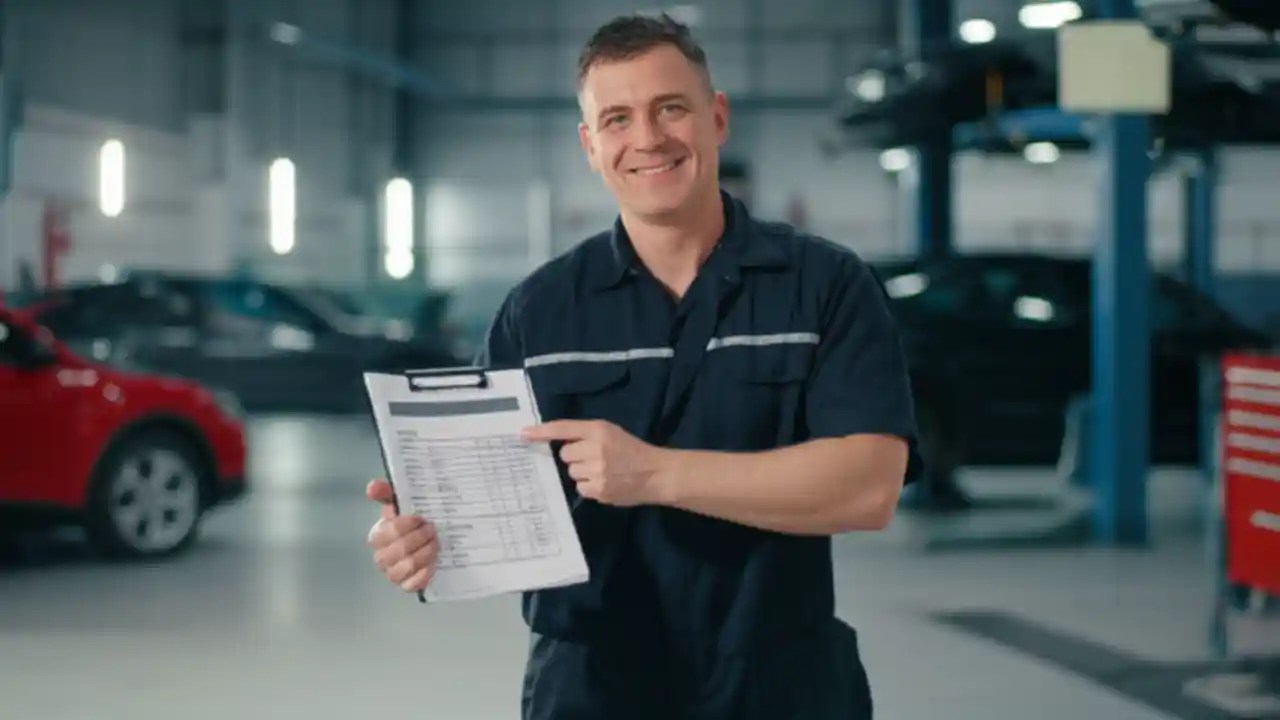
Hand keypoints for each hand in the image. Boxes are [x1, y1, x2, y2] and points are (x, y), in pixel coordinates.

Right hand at [366, 479, 438, 592]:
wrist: (429, 536)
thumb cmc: (411, 520)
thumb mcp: (400, 502)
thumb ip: (386, 492)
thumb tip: (372, 487)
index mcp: (378, 536)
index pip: (391, 531)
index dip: (409, 524)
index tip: (422, 518)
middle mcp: (382, 557)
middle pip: (400, 549)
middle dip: (420, 538)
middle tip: (432, 530)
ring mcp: (393, 573)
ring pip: (407, 567)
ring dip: (425, 553)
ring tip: (435, 543)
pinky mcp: (407, 585)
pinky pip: (413, 585)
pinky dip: (424, 574)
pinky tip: (433, 563)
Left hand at [521, 420, 669, 506]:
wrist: (655, 474)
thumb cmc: (632, 451)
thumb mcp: (611, 433)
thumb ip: (586, 435)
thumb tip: (558, 443)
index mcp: (598, 430)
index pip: (564, 429)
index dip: (542, 432)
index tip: (523, 434)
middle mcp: (595, 448)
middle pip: (565, 454)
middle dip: (575, 457)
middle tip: (594, 458)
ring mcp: (597, 471)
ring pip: (571, 472)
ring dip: (582, 472)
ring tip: (603, 472)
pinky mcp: (598, 489)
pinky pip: (580, 487)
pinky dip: (589, 486)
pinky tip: (605, 483)